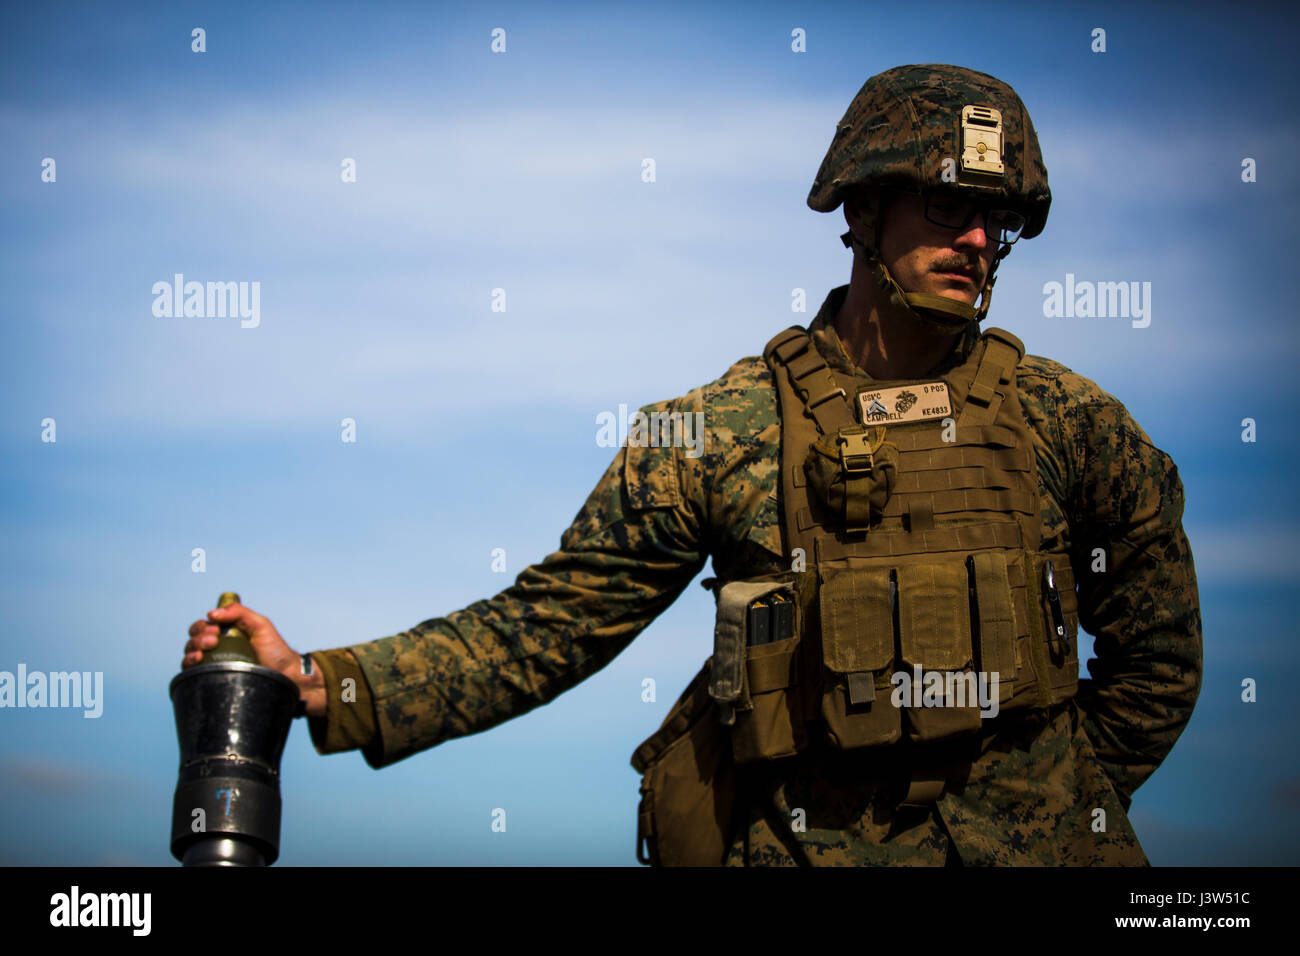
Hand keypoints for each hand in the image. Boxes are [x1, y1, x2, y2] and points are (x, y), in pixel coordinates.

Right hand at [182, 601, 325, 717]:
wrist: (285, 677)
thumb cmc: (275, 651)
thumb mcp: (260, 625)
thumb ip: (240, 613)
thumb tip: (212, 614)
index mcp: (227, 633)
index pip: (203, 626)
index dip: (204, 626)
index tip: (217, 630)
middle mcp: (218, 648)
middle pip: (194, 638)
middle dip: (199, 637)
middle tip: (214, 640)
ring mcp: (215, 664)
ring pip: (190, 653)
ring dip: (191, 649)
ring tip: (203, 652)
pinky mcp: (215, 678)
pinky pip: (192, 672)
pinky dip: (188, 664)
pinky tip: (195, 661)